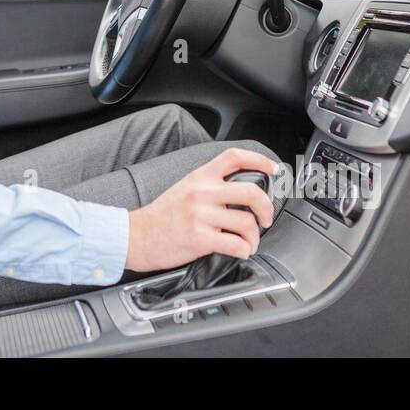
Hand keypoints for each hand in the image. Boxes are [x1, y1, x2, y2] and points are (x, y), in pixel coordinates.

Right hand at [124, 147, 279, 272]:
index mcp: (200, 177)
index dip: (260, 160)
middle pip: (251, 191)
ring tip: (249, 243)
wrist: (136, 236)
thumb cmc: (161, 216)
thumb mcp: (184, 188)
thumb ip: (208, 185)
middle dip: (267, 208)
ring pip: (247, 222)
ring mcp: (201, 215)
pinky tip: (240, 252)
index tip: (273, 169)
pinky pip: (235, 244)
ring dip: (254, 237)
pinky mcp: (200, 238)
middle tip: (266, 218)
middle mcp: (202, 192)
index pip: (235, 157)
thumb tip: (237, 192)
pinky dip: (244, 251)